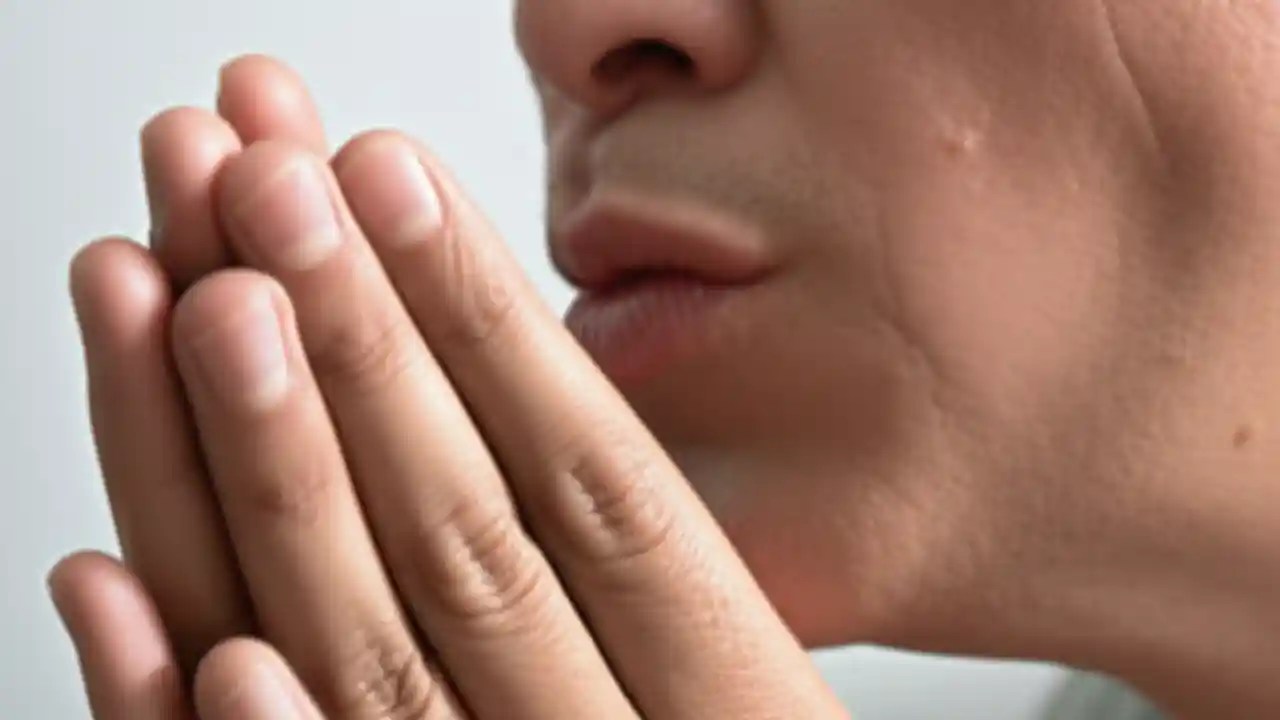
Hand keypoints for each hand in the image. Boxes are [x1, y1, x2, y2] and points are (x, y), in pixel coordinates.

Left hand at [54, 55, 847, 718]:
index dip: (488, 328)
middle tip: (262, 180)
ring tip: (186, 296)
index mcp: (730, 708)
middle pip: (462, 543)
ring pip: (357, 653)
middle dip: (352, 347)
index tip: (391, 176)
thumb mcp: (749, 694)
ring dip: (255, 475)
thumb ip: (651, 567)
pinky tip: (116, 592)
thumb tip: (543, 403)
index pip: (601, 489)